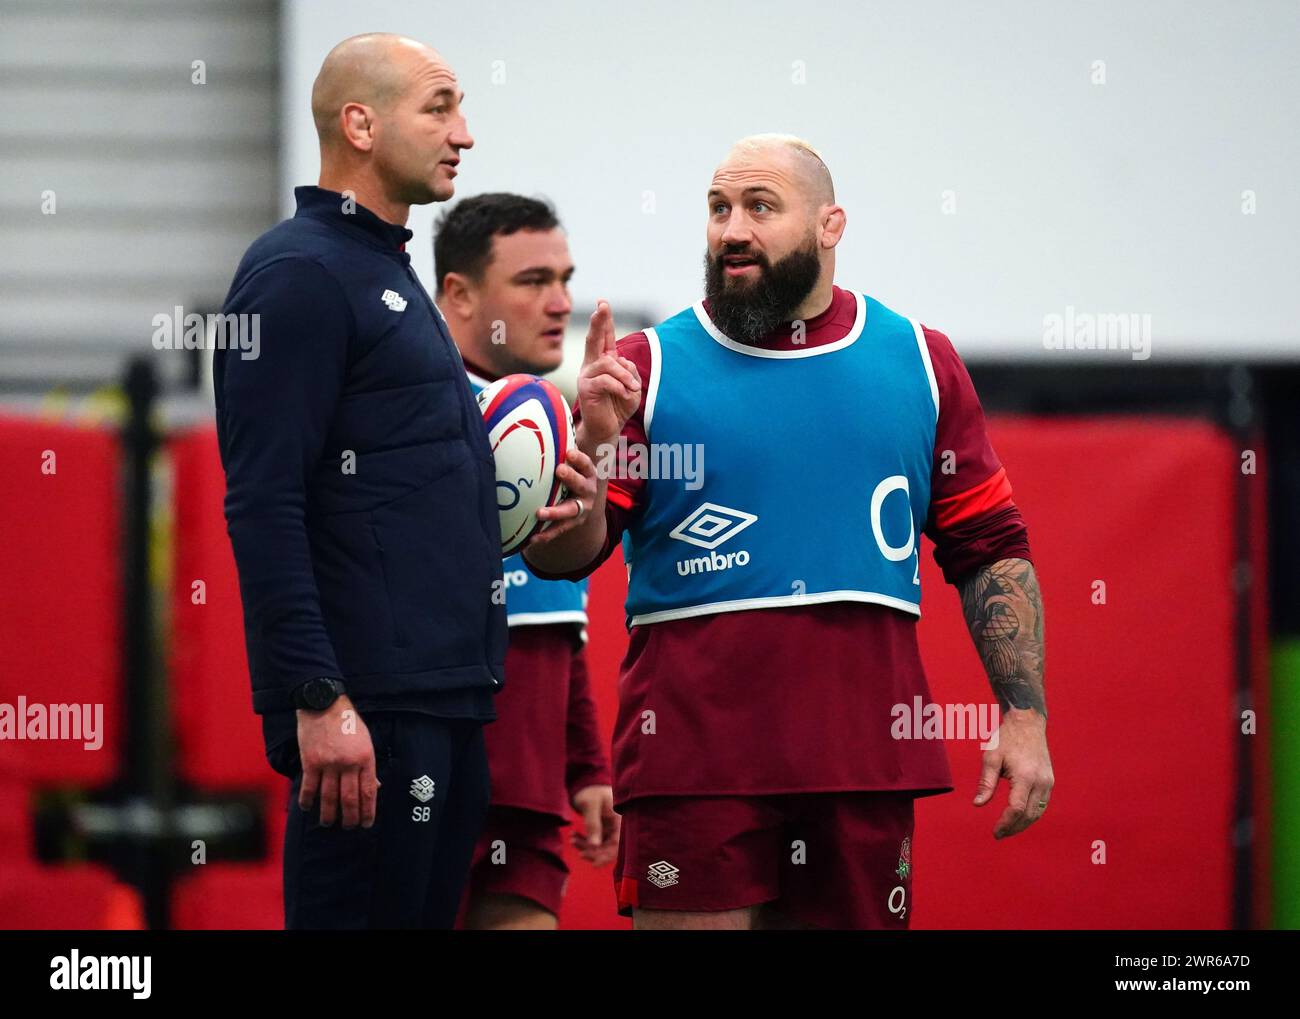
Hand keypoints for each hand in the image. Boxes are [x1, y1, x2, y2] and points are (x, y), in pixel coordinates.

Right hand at [296, 696, 379, 828]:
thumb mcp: (366, 740)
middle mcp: (348, 763)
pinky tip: (308, 808)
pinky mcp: (310, 762)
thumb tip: (375, 787)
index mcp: (365, 758)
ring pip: (329, 797)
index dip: (368, 811)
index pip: (368, 791)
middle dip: (350, 817)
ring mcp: (328, 764)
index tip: (367, 823)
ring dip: (329, 814)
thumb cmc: (347, 721)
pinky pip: (309, 787)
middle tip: (349, 827)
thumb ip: (368, 765)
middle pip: (349, 798)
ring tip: (329, 823)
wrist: (324, 704)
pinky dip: (308, 800)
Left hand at [526, 446, 599, 547]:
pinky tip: (531, 539)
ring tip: (539, 513)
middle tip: (559, 470)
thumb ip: (563, 441)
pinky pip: (558, 531)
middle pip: (582, 485)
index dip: (579, 459)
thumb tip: (546, 411)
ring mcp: (580, 509)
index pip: (587, 464)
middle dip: (571, 478)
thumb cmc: (574, 471)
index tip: (569, 452)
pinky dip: (545, 535)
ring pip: (570, 511)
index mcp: (588, 473)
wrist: (585, 499)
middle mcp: (588, 491)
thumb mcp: (574, 458)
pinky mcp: (571, 524)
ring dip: (555, 512)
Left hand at [569, 784, 619, 866]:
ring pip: (599, 846)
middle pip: (609, 848)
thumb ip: (593, 824)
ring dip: (585, 846)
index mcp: (620, 819)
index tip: (595, 864)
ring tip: (572, 839)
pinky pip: (593, 841)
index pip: (618, 843)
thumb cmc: (590, 791)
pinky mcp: (602, 829)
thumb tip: (594, 845)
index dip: (608, 855)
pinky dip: (583, 841)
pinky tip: (573, 836)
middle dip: (593, 852)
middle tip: (580, 853)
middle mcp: (617, 826)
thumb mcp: (591, 805)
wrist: (585, 784)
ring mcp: (609, 828)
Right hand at [576, 300, 639, 450]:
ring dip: (625, 376)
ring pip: (608, 363)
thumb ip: (629, 371)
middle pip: (594, 339)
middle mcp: (592, 366)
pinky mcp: (585, 388)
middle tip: (602, 306)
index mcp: (604, 362)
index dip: (604, 321)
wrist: (607, 429)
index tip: (602, 303)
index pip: (604, 338)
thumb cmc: (618, 407)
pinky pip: (606, 380)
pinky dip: (620, 387)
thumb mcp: (632, 387)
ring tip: (632, 389)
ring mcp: (587, 376)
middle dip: (599, 321)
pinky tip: (624, 395)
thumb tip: (621, 361)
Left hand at [974, 708, 1053, 838]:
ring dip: (1023, 824)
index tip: (995, 832)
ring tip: (1007, 829)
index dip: (1006, 823)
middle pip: (1029, 815)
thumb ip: (985, 782)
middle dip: (1014, 828)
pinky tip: (1019, 817)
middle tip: (999, 834)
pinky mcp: (1050, 781)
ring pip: (1038, 812)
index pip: (1016, 809)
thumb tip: (978, 804)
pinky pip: (1042, 804)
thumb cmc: (1006, 739)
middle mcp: (1040, 782)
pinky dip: (1031, 814)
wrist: (1027, 723)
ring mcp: (1048, 782)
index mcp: (1025, 776)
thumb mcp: (991, 758)